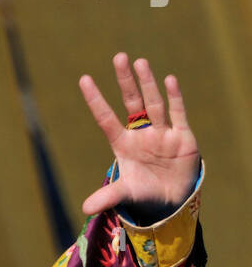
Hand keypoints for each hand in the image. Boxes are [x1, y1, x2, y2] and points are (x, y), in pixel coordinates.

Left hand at [79, 54, 199, 214]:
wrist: (173, 201)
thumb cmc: (145, 194)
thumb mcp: (126, 194)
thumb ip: (108, 197)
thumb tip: (85, 209)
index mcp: (124, 145)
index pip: (106, 119)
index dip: (96, 100)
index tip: (84, 79)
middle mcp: (142, 134)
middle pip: (132, 103)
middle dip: (126, 82)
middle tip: (119, 57)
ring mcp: (162, 133)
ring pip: (154, 104)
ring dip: (148, 84)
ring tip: (140, 62)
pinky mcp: (182, 137)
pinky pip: (177, 114)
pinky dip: (174, 98)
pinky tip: (169, 80)